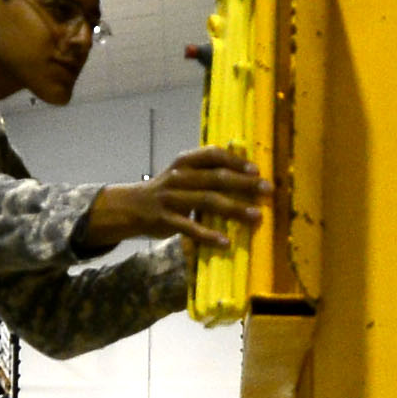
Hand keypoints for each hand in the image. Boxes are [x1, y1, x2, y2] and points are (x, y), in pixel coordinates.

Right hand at [81, 145, 269, 252]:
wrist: (129, 207)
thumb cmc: (166, 191)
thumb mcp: (182, 174)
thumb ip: (206, 172)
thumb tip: (246, 173)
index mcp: (184, 162)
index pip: (213, 155)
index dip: (236, 161)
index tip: (257, 170)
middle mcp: (178, 177)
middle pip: (216, 178)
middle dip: (244, 184)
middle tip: (267, 190)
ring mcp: (171, 198)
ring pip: (207, 202)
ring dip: (235, 209)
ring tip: (256, 216)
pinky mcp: (165, 220)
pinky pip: (190, 228)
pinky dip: (209, 235)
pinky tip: (226, 242)